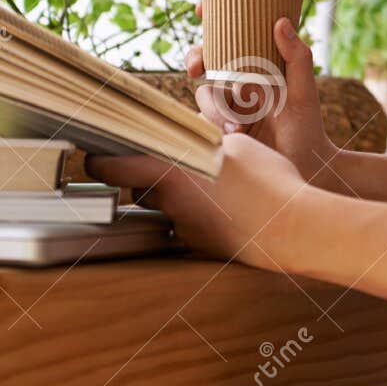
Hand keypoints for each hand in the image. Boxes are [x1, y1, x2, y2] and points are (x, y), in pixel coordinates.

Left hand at [87, 132, 307, 267]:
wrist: (293, 229)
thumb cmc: (269, 181)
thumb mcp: (236, 145)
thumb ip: (204, 142)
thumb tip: (193, 138)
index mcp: (170, 170)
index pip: (112, 168)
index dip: (98, 162)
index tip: (93, 157)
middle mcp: (170, 202)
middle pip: (142, 189)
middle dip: (151, 179)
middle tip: (175, 166)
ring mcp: (184, 228)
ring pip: (167, 208)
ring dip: (177, 198)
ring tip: (211, 187)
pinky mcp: (200, 247)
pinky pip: (189, 227)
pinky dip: (200, 217)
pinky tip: (227, 209)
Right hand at [186, 5, 333, 183]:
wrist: (304, 170)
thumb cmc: (308, 129)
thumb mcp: (305, 92)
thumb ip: (297, 58)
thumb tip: (281, 21)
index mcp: (258, 66)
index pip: (231, 37)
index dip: (212, 19)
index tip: (201, 8)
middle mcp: (238, 83)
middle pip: (205, 61)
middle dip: (195, 59)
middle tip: (197, 67)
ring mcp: (226, 107)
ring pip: (204, 95)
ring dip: (216, 109)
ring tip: (238, 127)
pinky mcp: (218, 131)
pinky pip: (202, 122)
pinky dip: (214, 127)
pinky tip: (233, 138)